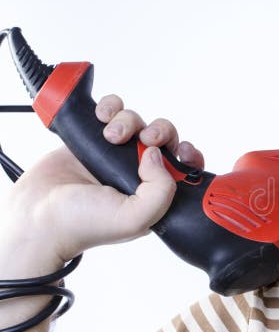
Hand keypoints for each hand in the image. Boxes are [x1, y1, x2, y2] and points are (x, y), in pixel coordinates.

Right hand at [0, 94, 204, 269]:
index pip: (184, 168)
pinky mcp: (93, 140)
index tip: (182, 150)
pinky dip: (110, 107)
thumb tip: (156, 155)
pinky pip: (111, 112)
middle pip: (163, 138)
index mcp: (155, 194)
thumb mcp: (135, 218)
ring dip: (128, 120)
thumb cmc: (82, 224)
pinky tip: (101, 117)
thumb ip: (160, 191)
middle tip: (144, 139)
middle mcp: (139, 173)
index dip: (189, 154)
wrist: (37, 216)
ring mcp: (115, 155)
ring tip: (111, 135)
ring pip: (137, 122)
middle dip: (159, 131)